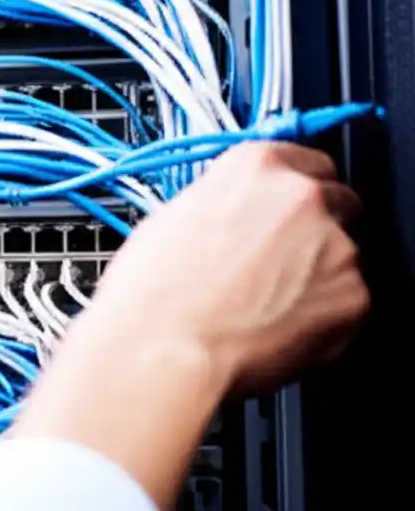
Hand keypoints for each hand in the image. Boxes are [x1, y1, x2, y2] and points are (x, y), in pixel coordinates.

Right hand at [93, 141, 368, 394]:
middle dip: (316, 231)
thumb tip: (243, 217)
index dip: (297, 192)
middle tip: (277, 264)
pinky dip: (324, 318)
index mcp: (259, 166)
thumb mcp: (177, 216)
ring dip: (319, 277)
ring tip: (266, 305)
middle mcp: (305, 197)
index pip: (309, 162)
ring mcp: (338, 247)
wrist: (164, 348)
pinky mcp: (354, 299)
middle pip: (338, 204)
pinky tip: (279, 328)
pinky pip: (349, 304)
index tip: (288, 212)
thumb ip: (229, 204)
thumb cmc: (155, 290)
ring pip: (345, 258)